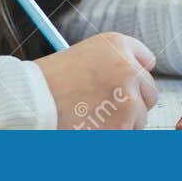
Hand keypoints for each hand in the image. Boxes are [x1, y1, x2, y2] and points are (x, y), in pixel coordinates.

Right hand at [36, 32, 157, 129]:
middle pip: (150, 91)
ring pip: (141, 116)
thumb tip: (144, 72)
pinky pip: (130, 134)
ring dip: (124, 121)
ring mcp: (128, 97)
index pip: (147, 61)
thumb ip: (116, 60)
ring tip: (94, 116)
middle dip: (133, 102)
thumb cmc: (52, 80)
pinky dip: (115, 135)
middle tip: (105, 106)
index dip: (133, 76)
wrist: (32, 101)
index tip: (120, 83)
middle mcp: (127, 67)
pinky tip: (94, 127)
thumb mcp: (87, 54)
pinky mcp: (124, 123)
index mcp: (118, 44)